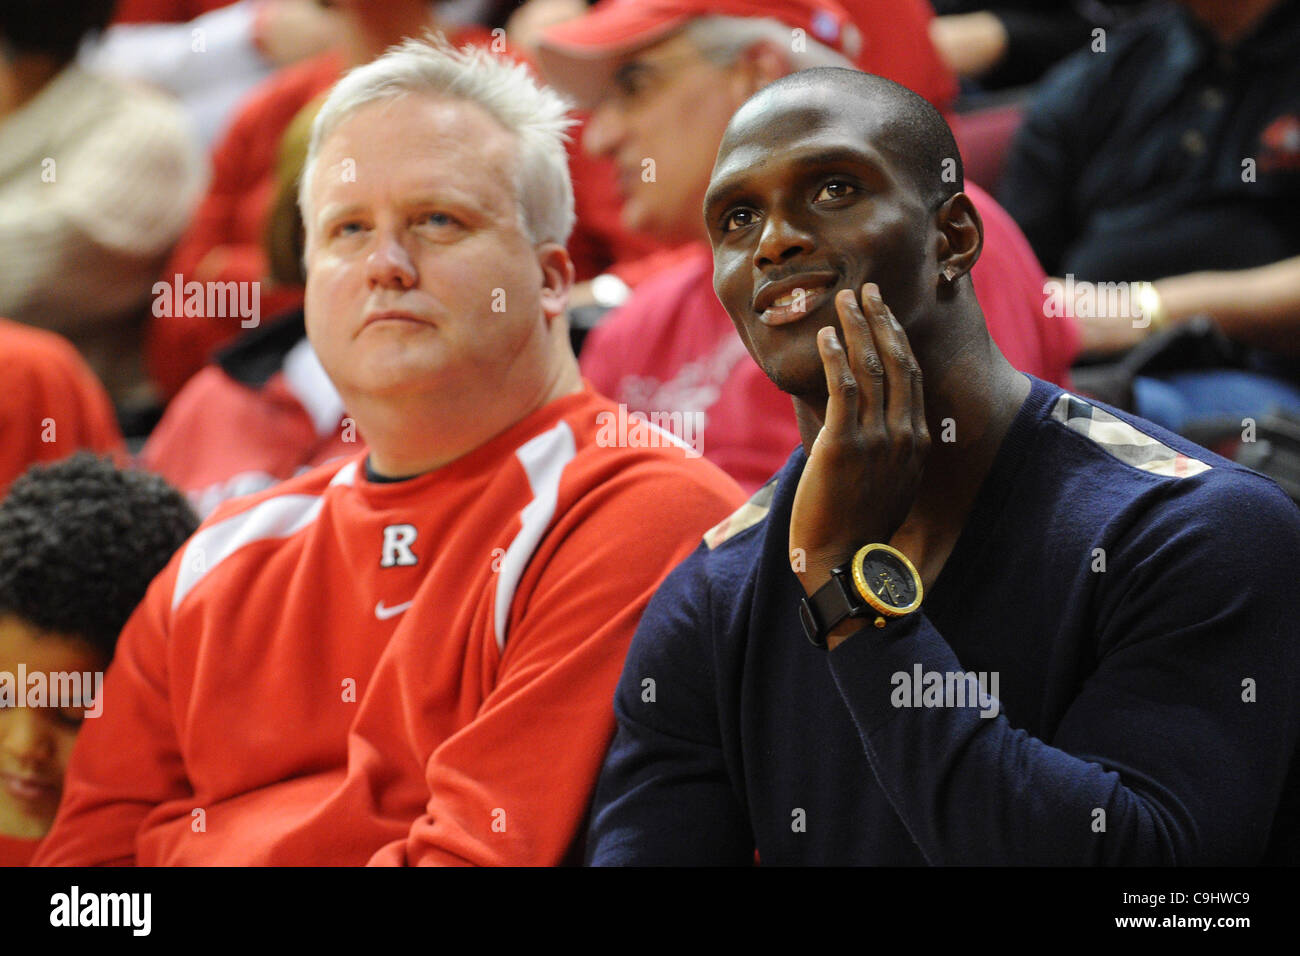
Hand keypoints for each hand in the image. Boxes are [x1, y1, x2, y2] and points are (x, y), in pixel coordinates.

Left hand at [790, 284, 929, 596]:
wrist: (843, 563)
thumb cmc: (855, 528)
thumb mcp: (884, 484)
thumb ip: (880, 450)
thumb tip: (857, 425)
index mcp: (915, 442)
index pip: (911, 375)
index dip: (897, 337)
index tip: (883, 311)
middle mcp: (903, 434)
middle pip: (896, 361)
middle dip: (880, 320)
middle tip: (865, 290)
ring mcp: (877, 439)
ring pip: (872, 367)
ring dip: (857, 327)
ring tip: (844, 299)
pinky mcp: (845, 445)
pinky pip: (845, 388)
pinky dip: (837, 356)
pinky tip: (828, 335)